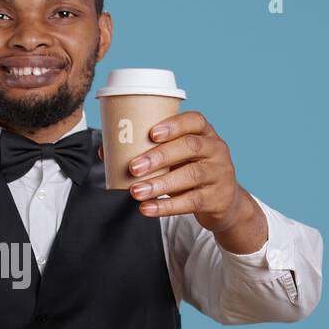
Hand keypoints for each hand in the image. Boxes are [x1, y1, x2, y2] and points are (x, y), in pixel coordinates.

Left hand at [106, 110, 244, 232]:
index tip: (151, 134)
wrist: (223, 203)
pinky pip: (191, 201)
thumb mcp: (177, 159)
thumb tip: (106, 151)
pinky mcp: (218, 198)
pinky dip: (167, 206)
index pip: (195, 120)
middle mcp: (216, 150)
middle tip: (133, 167)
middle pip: (190, 147)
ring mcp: (220, 173)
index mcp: (205, 133)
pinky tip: (147, 208)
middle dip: (159, 157)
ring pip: (190, 175)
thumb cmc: (190, 172)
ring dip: (160, 184)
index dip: (173, 125)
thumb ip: (150, 153)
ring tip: (136, 191)